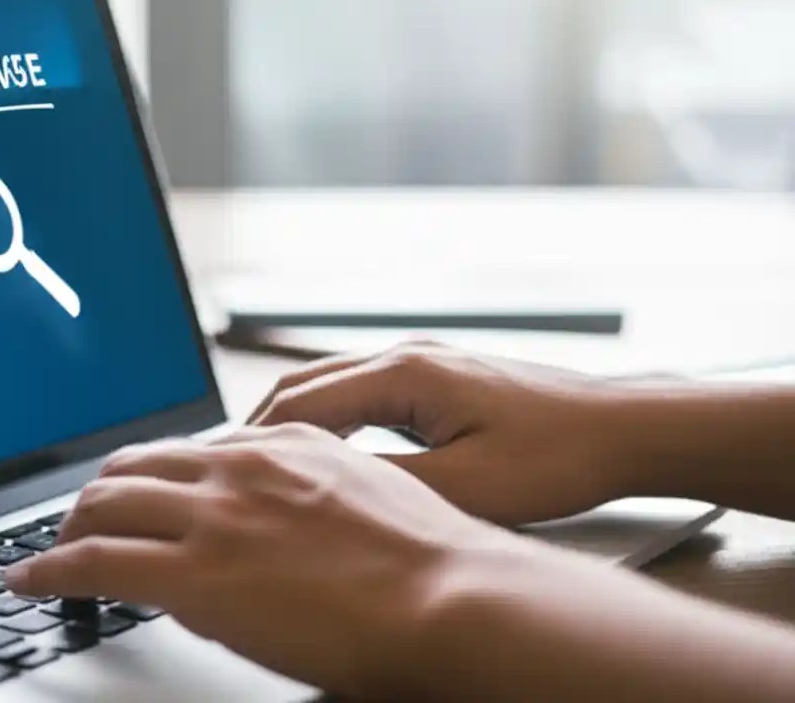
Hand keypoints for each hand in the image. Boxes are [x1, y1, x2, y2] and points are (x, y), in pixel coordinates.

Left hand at [5, 424, 533, 698]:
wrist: (451, 599)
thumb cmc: (431, 563)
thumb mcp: (368, 496)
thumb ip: (310, 494)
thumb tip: (280, 520)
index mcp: (284, 444)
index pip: (190, 448)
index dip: (151, 474)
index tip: (137, 493)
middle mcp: (240, 466)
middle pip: (134, 465)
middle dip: (98, 495)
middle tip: (81, 522)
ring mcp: (214, 516)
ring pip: (105, 503)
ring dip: (70, 528)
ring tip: (54, 553)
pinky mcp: (195, 573)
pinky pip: (96, 561)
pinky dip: (51, 568)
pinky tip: (33, 580)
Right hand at [250, 343, 634, 524]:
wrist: (621, 427)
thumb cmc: (556, 455)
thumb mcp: (465, 486)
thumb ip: (387, 483)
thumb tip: (323, 488)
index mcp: (403, 374)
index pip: (300, 405)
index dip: (254, 440)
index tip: (222, 471)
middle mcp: (405, 355)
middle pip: (304, 386)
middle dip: (259, 427)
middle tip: (224, 468)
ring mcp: (422, 361)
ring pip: (330, 385)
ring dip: (292, 422)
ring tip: (262, 464)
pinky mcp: (438, 376)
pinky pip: (360, 392)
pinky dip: (327, 420)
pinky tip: (324, 453)